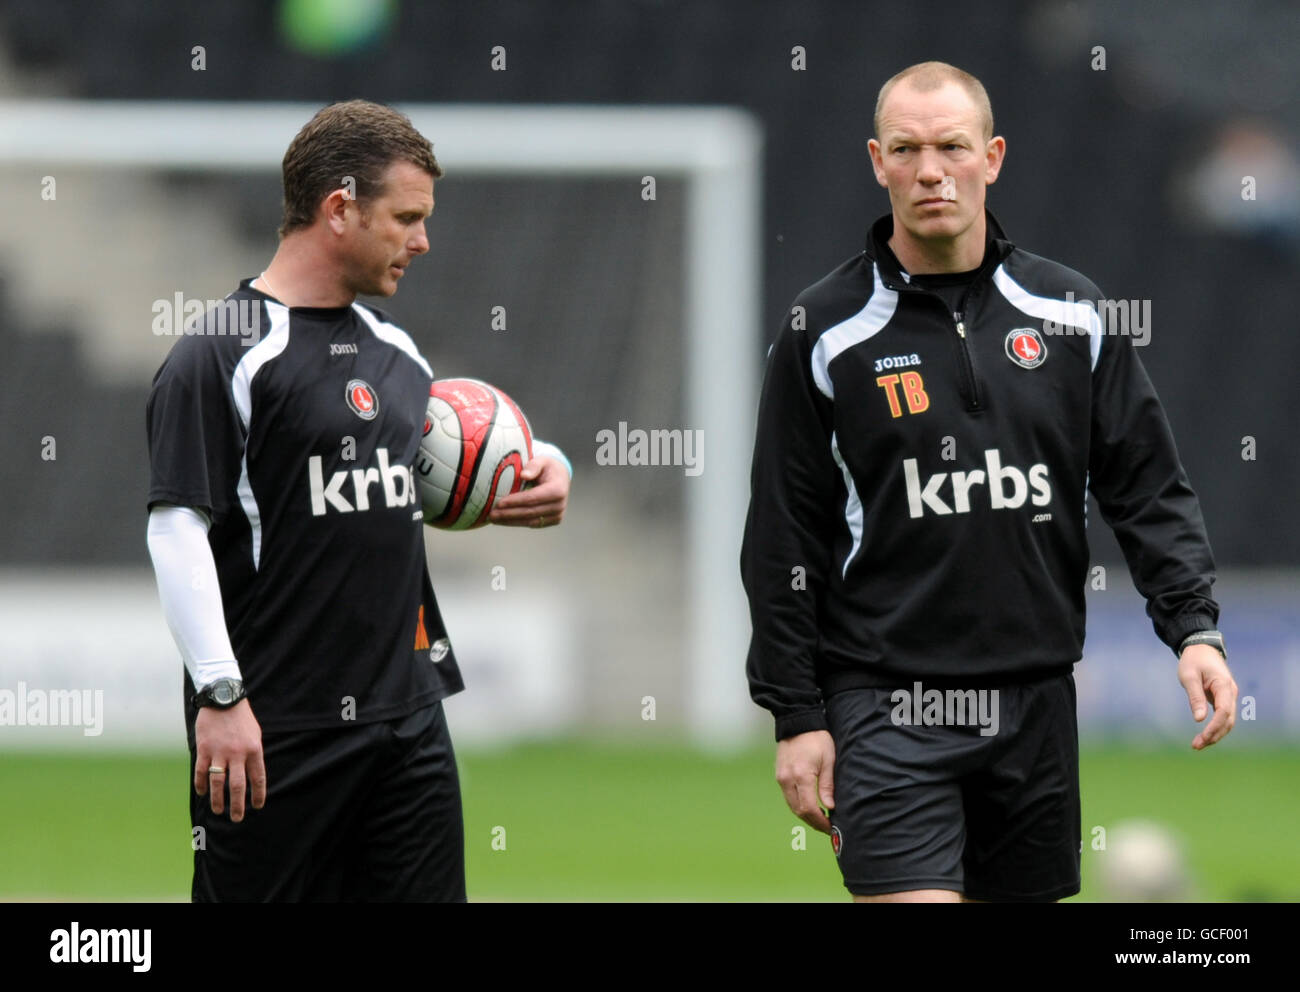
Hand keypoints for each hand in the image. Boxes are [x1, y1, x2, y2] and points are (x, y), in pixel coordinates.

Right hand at [194, 699, 266, 821]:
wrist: (223, 698)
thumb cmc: (241, 718)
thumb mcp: (255, 735)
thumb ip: (253, 754)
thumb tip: (251, 776)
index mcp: (254, 750)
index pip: (258, 778)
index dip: (258, 795)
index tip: (257, 806)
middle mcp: (238, 753)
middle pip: (238, 786)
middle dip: (237, 805)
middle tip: (237, 818)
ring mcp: (220, 752)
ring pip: (218, 783)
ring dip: (218, 800)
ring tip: (219, 810)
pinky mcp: (204, 749)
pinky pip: (202, 771)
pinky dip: (201, 784)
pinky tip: (201, 792)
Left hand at [488, 455, 569, 527]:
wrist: (560, 477)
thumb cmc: (548, 467)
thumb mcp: (542, 460)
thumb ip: (533, 466)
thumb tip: (524, 475)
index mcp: (558, 489)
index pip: (532, 498)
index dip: (515, 502)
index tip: (498, 503)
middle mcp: (559, 505)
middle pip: (530, 512)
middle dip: (509, 514)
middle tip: (491, 514)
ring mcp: (557, 515)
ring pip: (530, 521)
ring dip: (510, 521)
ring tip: (494, 519)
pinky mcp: (553, 520)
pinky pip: (532, 524)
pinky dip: (517, 522)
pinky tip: (504, 520)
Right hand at [776, 730, 835, 833]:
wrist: (798, 722)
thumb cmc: (817, 739)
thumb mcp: (828, 760)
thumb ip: (827, 785)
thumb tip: (830, 807)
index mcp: (801, 776)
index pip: (809, 808)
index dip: (820, 821)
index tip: (830, 827)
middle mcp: (787, 779)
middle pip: (798, 811)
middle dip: (813, 822)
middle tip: (827, 827)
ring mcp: (781, 778)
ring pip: (792, 806)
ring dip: (805, 815)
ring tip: (820, 819)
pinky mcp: (779, 775)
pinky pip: (788, 797)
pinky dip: (799, 805)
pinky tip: (810, 806)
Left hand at [1177, 643, 1237, 749]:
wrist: (1201, 648)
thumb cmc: (1193, 660)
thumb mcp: (1189, 676)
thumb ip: (1195, 697)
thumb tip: (1199, 719)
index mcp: (1224, 686)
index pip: (1224, 712)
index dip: (1214, 727)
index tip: (1202, 737)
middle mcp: (1231, 693)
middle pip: (1228, 720)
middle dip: (1214, 735)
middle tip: (1196, 746)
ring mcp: (1229, 696)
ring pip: (1227, 721)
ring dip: (1215, 734)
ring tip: (1198, 744)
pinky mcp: (1223, 698)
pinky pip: (1223, 716)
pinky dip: (1215, 727)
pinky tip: (1204, 736)